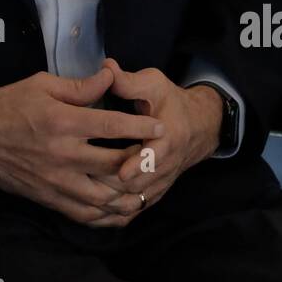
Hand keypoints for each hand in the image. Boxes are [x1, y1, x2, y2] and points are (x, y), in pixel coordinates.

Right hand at [0, 65, 166, 227]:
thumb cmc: (7, 104)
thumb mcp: (42, 84)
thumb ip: (79, 86)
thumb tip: (110, 76)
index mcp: (62, 122)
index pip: (112, 125)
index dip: (141, 126)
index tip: (161, 126)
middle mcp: (63, 155)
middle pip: (115, 164)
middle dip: (143, 162)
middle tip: (161, 157)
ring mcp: (56, 181)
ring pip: (104, 196)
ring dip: (131, 194)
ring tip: (149, 186)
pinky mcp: (49, 198)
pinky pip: (85, 214)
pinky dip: (107, 216)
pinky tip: (122, 211)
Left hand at [88, 61, 221, 213]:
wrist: (198, 127)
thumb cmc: (171, 102)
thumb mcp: (154, 84)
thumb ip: (129, 81)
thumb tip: (106, 68)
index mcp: (169, 137)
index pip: (155, 156)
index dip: (138, 165)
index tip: (120, 171)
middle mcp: (166, 165)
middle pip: (140, 184)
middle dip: (114, 184)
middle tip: (86, 179)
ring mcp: (161, 182)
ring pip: (136, 201)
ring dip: (112, 199)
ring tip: (83, 191)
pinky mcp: (154, 193)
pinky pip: (135, 210)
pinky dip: (115, 212)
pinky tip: (91, 208)